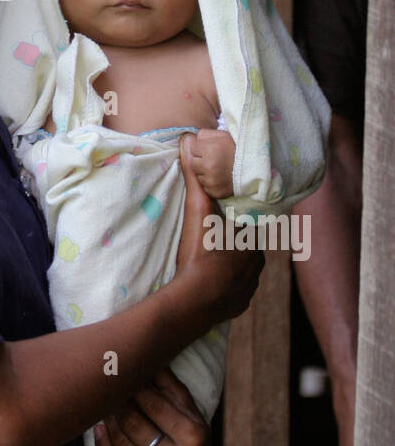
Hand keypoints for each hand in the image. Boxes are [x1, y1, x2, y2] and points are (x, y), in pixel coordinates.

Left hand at [93, 367, 210, 445]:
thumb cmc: (188, 430)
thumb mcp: (186, 404)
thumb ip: (166, 382)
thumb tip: (143, 354)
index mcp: (193, 436)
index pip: (151, 403)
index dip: (131, 385)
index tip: (118, 371)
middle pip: (132, 422)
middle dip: (116, 401)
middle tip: (104, 386)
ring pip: (120, 442)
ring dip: (107, 419)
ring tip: (102, 404)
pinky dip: (101, 444)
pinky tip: (99, 427)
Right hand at [175, 134, 263, 322]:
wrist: (194, 302)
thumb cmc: (200, 254)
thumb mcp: (197, 212)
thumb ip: (195, 178)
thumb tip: (188, 139)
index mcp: (252, 239)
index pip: (245, 225)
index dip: (230, 223)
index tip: (214, 223)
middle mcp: (257, 264)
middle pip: (242, 247)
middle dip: (228, 244)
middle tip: (206, 241)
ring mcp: (249, 288)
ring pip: (240, 270)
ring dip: (226, 266)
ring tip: (205, 263)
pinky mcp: (239, 306)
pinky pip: (234, 292)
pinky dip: (224, 288)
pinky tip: (208, 284)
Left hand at [183, 128, 235, 198]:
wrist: (254, 167)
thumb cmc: (237, 149)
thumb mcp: (222, 135)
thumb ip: (204, 134)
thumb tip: (193, 139)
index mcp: (208, 149)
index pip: (192, 149)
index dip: (200, 149)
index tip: (209, 150)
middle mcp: (208, 166)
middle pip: (193, 163)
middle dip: (200, 161)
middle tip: (213, 160)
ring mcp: (211, 181)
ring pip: (198, 176)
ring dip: (204, 173)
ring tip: (218, 169)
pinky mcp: (215, 192)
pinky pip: (205, 187)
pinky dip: (210, 184)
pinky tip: (220, 178)